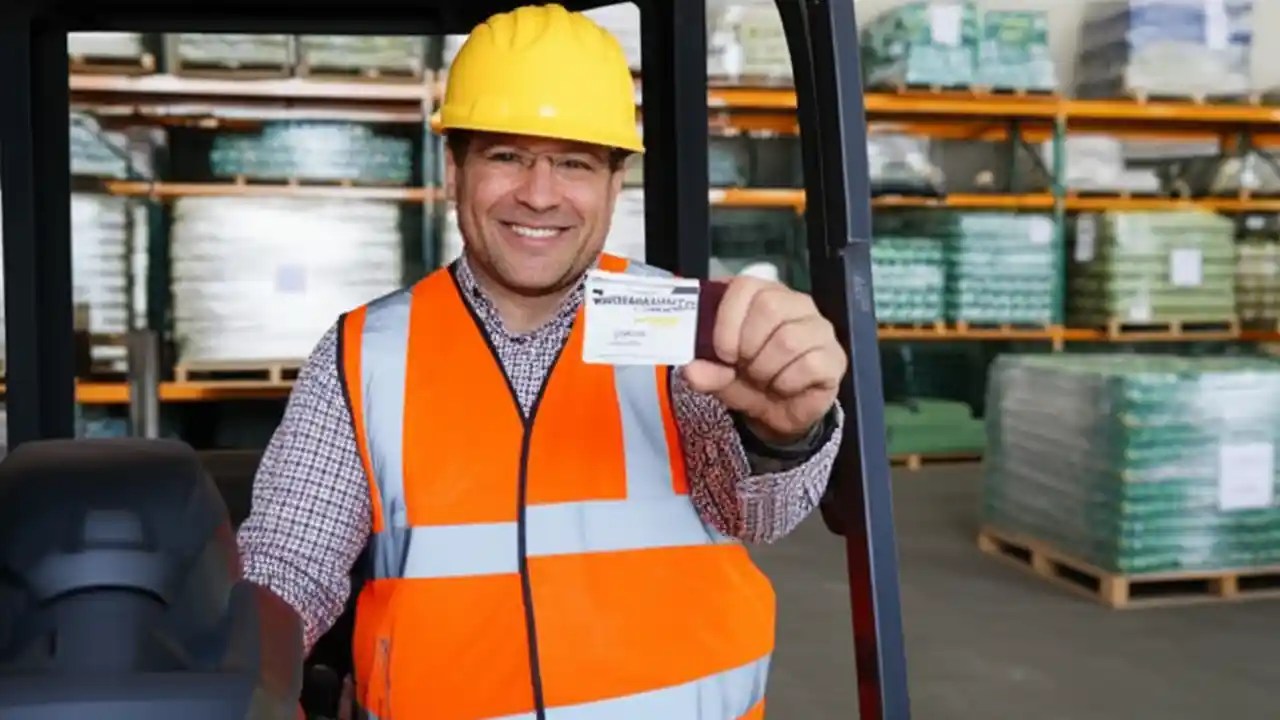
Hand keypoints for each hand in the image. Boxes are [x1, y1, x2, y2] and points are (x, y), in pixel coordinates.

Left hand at [681, 276, 846, 442]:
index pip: (745, 286)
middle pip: (770, 307)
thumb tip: (692, 370)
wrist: (781, 412)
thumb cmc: (750, 382)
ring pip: (788, 339)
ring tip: (764, 379)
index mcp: (762, 296)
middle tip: (745, 367)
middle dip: (748, 347)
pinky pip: (809, 364)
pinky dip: (787, 383)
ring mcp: (820, 329)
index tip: (722, 352)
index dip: (728, 320)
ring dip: (766, 369)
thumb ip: (706, 371)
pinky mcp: (835, 357)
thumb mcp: (720, 378)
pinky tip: (785, 387)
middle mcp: (795, 304)